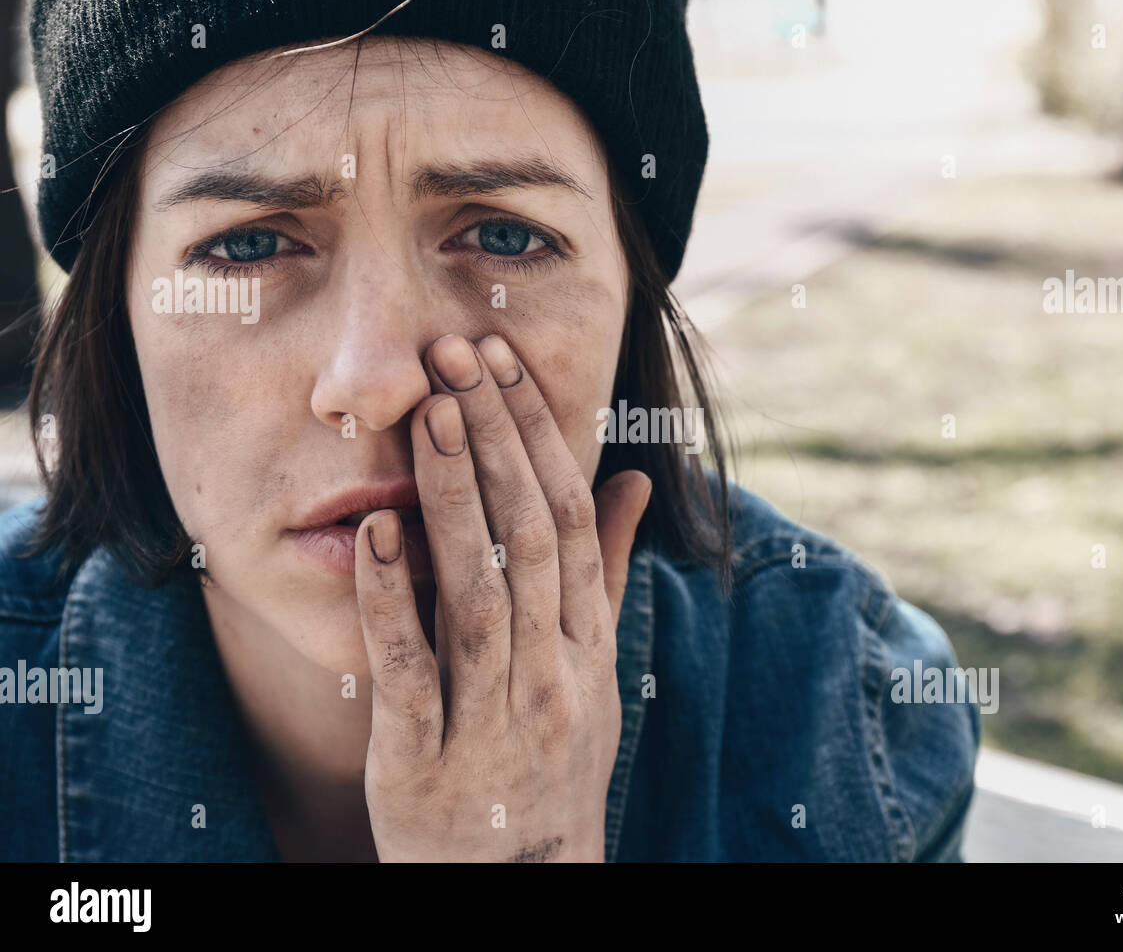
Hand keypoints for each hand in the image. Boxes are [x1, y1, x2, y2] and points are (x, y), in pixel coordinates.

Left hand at [353, 332, 650, 861]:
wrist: (521, 881)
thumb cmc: (552, 758)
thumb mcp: (595, 668)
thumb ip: (607, 572)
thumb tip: (632, 480)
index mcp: (586, 644)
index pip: (573, 520)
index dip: (540, 436)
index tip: (504, 363)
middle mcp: (551, 671)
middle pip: (530, 536)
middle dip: (497, 440)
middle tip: (461, 355)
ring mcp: (491, 713)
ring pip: (479, 589)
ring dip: (454, 495)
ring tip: (430, 412)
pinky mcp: (423, 756)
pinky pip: (410, 667)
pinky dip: (393, 595)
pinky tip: (376, 529)